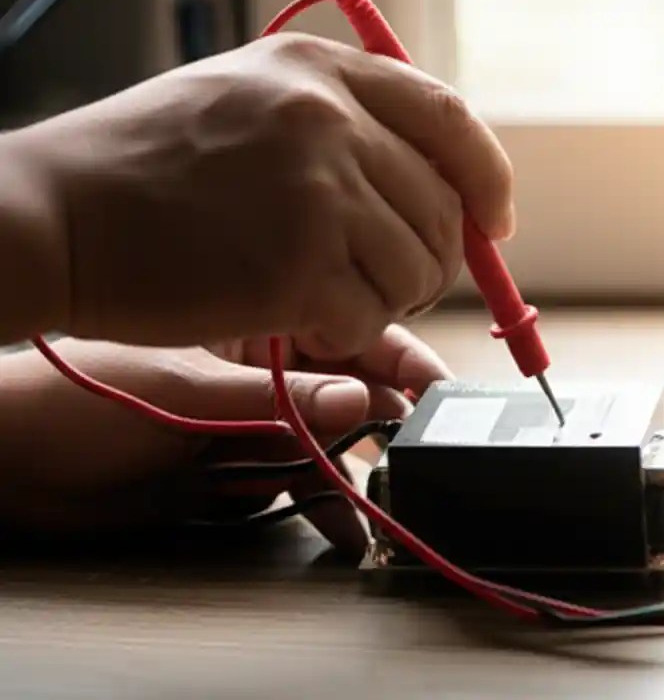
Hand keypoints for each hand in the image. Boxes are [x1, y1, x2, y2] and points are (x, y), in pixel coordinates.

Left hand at [0, 325, 447, 557]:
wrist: (12, 459)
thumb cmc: (76, 396)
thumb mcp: (186, 392)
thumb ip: (281, 404)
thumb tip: (366, 402)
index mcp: (256, 317)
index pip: (347, 326)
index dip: (398, 359)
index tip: (440, 391)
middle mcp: (265, 363)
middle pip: (352, 386)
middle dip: (393, 417)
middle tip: (427, 447)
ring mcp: (254, 416)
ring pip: (333, 437)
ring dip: (366, 468)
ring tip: (396, 496)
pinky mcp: (242, 466)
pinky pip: (302, 482)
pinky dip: (329, 504)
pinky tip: (351, 527)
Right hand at [2, 32, 513, 356]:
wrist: (53, 215)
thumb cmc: (144, 170)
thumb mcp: (248, 102)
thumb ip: (344, 127)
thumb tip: (444, 190)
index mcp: (321, 71)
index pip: (451, 120)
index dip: (487, 179)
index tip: (494, 222)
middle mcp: (329, 120)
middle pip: (444, 210)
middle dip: (430, 261)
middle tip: (381, 283)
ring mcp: (317, 191)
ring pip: (418, 269)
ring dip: (387, 300)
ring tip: (325, 295)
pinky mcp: (298, 265)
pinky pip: (371, 316)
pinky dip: (345, 332)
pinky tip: (296, 317)